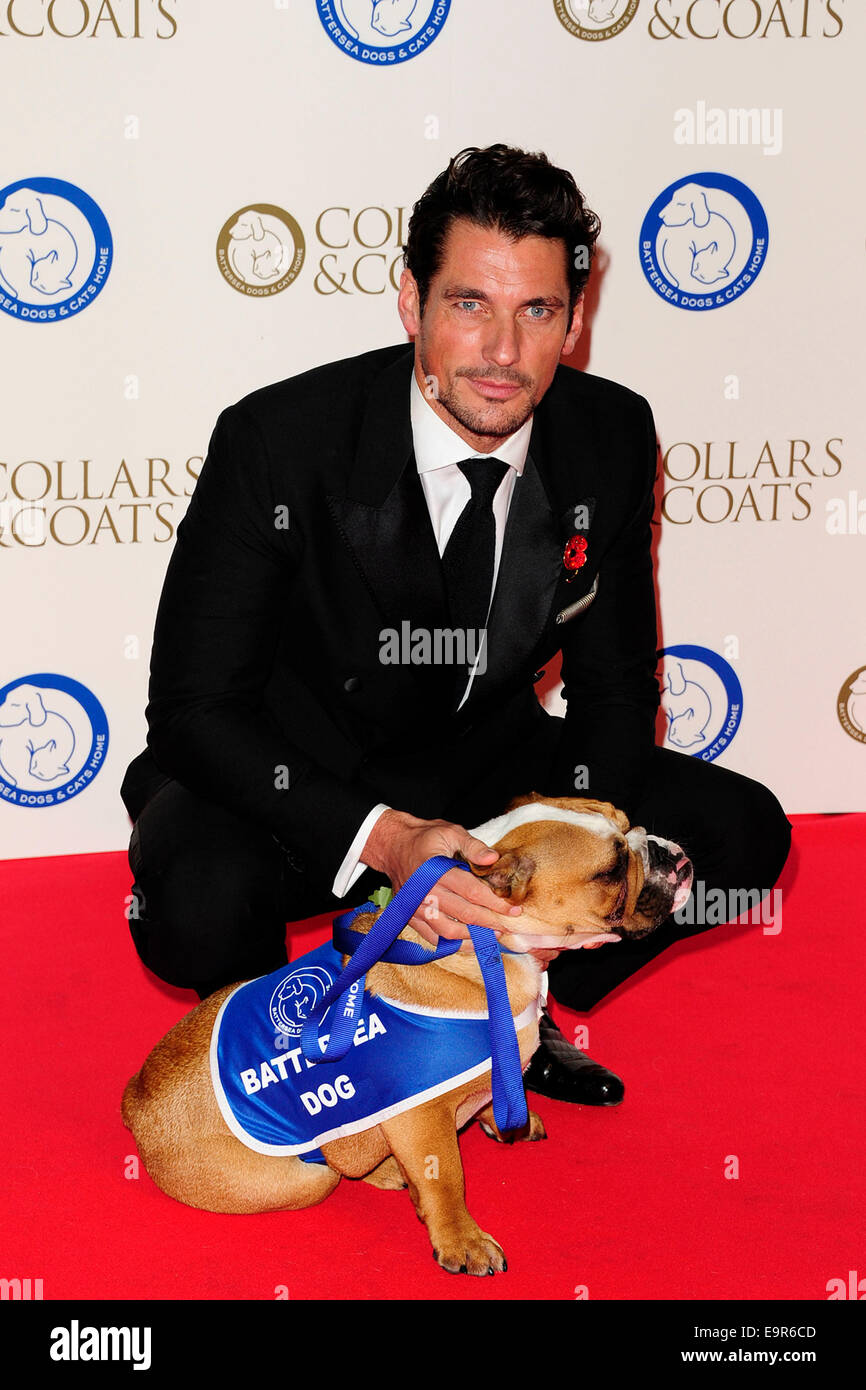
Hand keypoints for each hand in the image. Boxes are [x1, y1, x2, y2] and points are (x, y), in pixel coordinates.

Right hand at [360, 808, 521, 945]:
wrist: (393, 846)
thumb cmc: (424, 838)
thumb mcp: (450, 832)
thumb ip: (473, 846)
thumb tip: (493, 858)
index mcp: (437, 871)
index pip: (473, 892)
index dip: (496, 904)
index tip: (514, 910)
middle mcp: (426, 892)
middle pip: (464, 915)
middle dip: (490, 923)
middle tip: (508, 926)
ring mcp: (416, 907)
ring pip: (448, 931)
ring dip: (473, 937)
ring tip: (491, 936)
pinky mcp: (411, 917)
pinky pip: (432, 938)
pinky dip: (452, 943)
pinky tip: (469, 942)